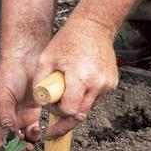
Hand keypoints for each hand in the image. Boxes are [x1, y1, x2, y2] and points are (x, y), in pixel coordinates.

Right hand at [0, 55, 43, 150]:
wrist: (27, 59)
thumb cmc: (9, 74)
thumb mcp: (2, 95)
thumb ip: (5, 115)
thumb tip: (9, 133)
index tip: (5, 149)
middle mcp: (4, 119)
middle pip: (7, 140)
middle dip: (14, 148)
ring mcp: (18, 117)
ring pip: (21, 138)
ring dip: (25, 143)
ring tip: (30, 145)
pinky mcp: (32, 114)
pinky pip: (33, 130)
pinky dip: (35, 134)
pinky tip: (37, 131)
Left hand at [34, 16, 118, 138]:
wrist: (94, 26)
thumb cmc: (67, 41)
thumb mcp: (45, 60)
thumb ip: (39, 83)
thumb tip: (41, 102)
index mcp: (81, 78)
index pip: (69, 111)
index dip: (57, 113)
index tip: (50, 112)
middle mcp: (98, 83)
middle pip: (80, 114)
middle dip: (65, 117)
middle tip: (53, 123)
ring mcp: (107, 84)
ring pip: (87, 109)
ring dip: (74, 107)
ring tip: (64, 94)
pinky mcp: (111, 83)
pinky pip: (94, 99)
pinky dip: (83, 99)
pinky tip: (75, 88)